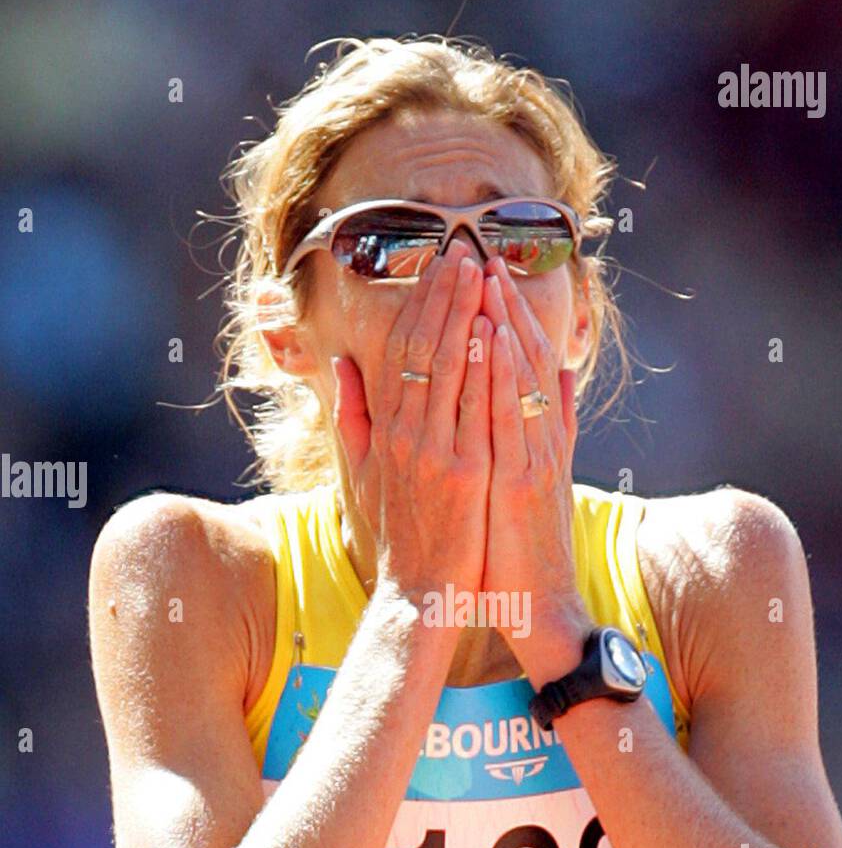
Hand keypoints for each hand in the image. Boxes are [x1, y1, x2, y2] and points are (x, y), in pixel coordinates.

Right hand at [332, 242, 492, 601]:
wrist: (420, 594)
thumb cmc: (402, 536)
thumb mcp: (365, 474)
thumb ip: (354, 418)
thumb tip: (341, 365)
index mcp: (387, 430)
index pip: (400, 352)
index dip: (419, 306)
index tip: (439, 268)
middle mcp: (405, 434)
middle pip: (422, 349)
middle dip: (444, 296)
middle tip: (464, 253)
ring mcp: (433, 452)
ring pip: (447, 369)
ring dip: (465, 315)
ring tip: (482, 273)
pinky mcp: (462, 474)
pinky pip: (473, 409)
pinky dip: (481, 367)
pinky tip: (494, 330)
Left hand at [479, 257, 589, 655]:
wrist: (540, 611)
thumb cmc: (522, 555)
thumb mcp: (535, 487)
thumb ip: (552, 432)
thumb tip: (562, 381)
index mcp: (538, 444)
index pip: (524, 369)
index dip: (507, 320)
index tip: (487, 277)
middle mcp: (541, 444)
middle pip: (526, 361)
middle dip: (504, 307)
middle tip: (483, 256)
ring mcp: (535, 460)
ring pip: (522, 379)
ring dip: (505, 324)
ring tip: (487, 276)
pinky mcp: (523, 482)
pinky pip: (514, 417)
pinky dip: (505, 374)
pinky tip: (493, 336)